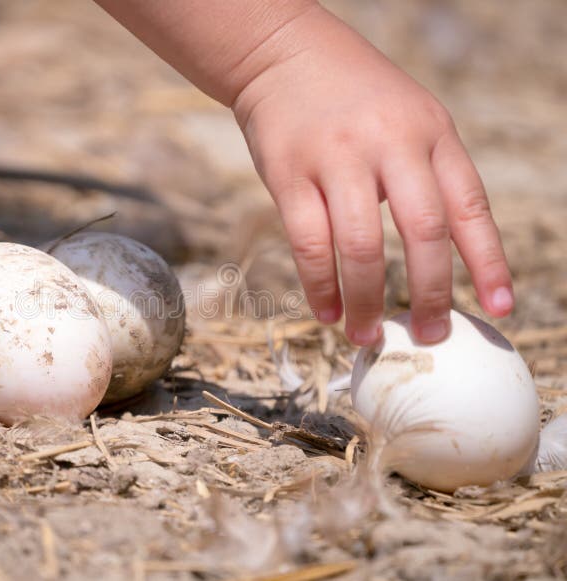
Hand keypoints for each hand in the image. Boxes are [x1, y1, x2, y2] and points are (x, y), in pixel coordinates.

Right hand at [232, 4, 512, 344]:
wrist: (283, 54)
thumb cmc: (353, 97)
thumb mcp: (409, 118)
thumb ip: (427, 173)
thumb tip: (439, 256)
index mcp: (431, 131)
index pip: (469, 205)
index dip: (488, 262)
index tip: (499, 309)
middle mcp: (389, 142)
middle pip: (422, 232)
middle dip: (430, 294)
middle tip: (429, 336)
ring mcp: (336, 156)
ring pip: (360, 246)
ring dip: (367, 301)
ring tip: (367, 336)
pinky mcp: (288, 172)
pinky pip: (308, 242)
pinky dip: (319, 286)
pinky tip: (326, 312)